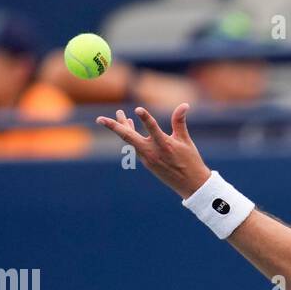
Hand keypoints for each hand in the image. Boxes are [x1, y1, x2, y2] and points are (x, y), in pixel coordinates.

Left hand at [95, 103, 211, 198]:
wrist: (190, 185)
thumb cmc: (190, 161)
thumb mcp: (185, 141)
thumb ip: (180, 122)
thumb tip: (184, 104)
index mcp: (165, 146)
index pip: (153, 129)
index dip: (145, 119)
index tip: (138, 110)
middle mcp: (152, 152)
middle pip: (129, 137)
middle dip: (114, 127)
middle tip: (100, 119)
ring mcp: (147, 158)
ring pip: (130, 140)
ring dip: (123, 127)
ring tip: (119, 113)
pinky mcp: (147, 163)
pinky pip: (135, 146)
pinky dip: (131, 135)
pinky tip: (129, 126)